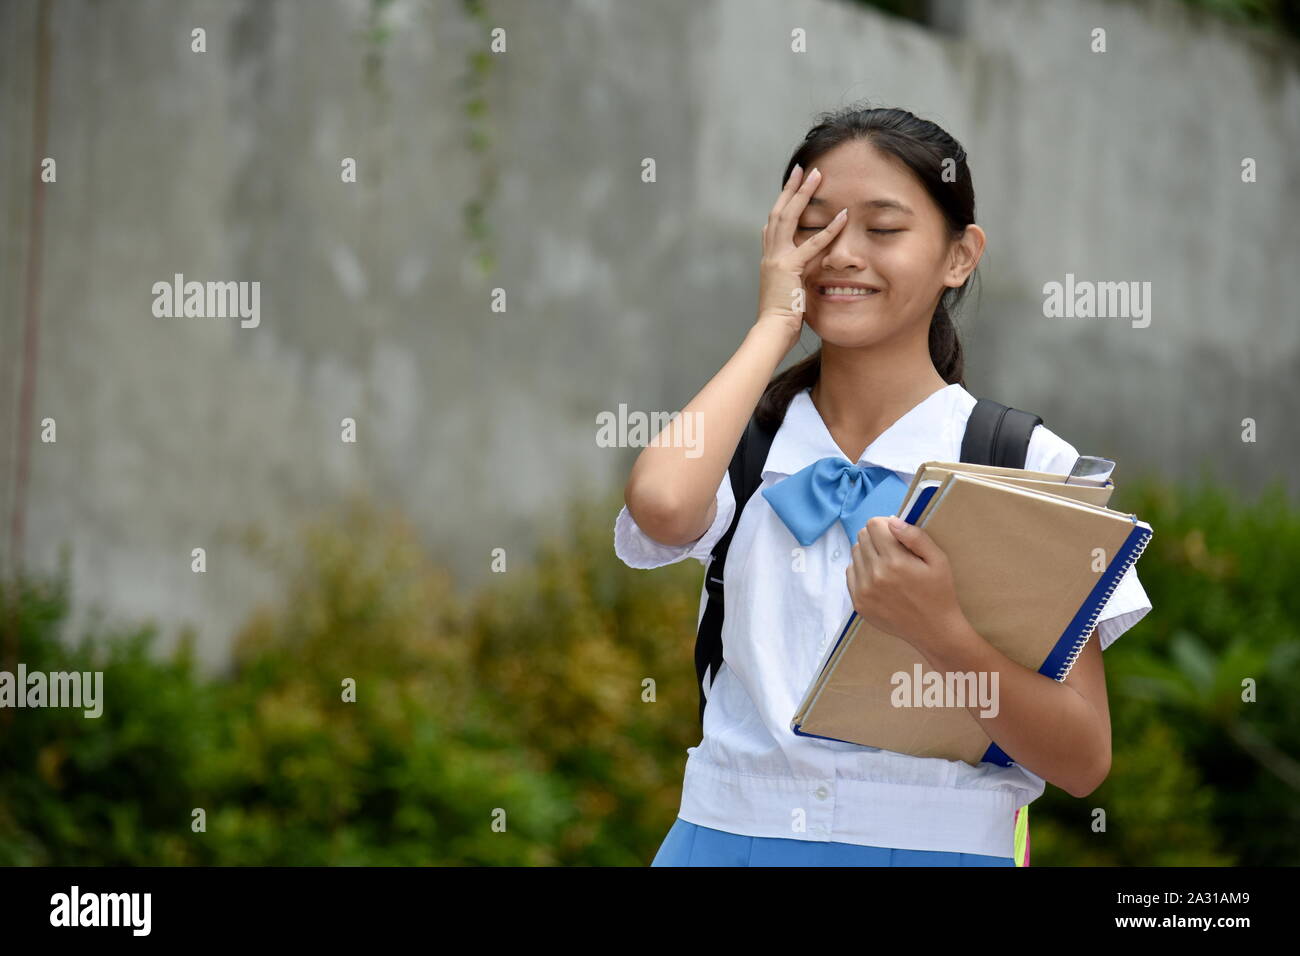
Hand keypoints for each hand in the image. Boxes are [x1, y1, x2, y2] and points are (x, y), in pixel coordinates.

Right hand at [756, 165, 846, 348]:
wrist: (770, 333)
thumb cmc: (780, 322)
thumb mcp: (787, 293)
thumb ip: (794, 279)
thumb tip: (802, 277)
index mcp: (769, 260)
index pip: (773, 225)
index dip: (782, 204)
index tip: (790, 188)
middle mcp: (770, 255)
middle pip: (778, 212)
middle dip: (790, 189)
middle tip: (802, 169)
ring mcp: (777, 259)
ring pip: (788, 217)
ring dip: (803, 194)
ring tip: (816, 175)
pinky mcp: (789, 269)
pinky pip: (812, 244)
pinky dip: (829, 229)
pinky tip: (843, 216)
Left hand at [846, 516, 963, 654]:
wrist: (934, 630)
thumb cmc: (939, 592)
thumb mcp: (938, 560)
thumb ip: (915, 537)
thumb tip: (892, 521)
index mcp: (895, 561)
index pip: (873, 525)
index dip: (885, 524)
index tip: (895, 533)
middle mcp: (875, 575)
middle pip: (862, 537)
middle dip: (876, 537)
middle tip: (893, 549)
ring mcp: (863, 590)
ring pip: (855, 553)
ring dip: (868, 552)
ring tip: (887, 564)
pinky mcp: (858, 603)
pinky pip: (850, 572)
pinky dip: (862, 570)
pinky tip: (879, 577)